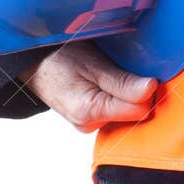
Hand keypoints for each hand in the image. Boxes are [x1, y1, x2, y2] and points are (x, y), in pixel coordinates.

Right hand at [18, 41, 159, 132]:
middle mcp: (91, 125)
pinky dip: (118, 96)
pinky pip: (115, 110)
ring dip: (127, 93)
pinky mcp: (90, 120)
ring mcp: (90, 124)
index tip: (143, 69)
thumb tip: (151, 89)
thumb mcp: (91, 63)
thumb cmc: (58, 59)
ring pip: (126, 111)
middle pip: (135, 112)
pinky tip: (109, 82)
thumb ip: (121, 81)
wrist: (32, 65)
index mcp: (90, 112)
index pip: (140, 109)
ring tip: (112, 72)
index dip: (147, 88)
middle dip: (137, 91)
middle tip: (124, 66)